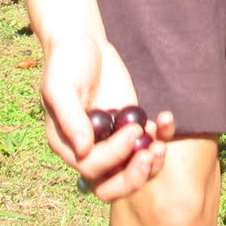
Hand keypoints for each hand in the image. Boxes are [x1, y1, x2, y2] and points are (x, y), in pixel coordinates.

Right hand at [41, 31, 173, 199]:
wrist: (83, 41)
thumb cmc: (66, 62)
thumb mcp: (61, 86)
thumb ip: (70, 117)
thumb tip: (83, 150)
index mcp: (66, 145)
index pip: (91, 167)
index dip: (114, 155)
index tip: (133, 131)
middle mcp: (88, 150)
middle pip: (110, 184)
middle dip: (132, 177)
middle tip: (152, 154)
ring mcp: (110, 141)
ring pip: (130, 170)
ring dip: (149, 165)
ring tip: (161, 144)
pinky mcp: (128, 126)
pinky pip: (146, 144)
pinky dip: (159, 137)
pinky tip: (164, 119)